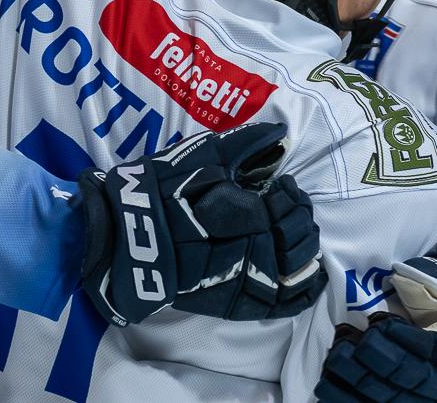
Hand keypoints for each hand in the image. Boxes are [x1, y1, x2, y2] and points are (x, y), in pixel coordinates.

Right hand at [77, 122, 323, 325]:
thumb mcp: (202, 155)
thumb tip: (280, 132)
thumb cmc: (163, 190)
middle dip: (300, 218)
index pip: (289, 203)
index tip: (283, 187)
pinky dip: (301, 292)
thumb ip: (246, 143)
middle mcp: (251, 246)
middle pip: (297, 235)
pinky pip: (278, 304)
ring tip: (299, 237)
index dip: (291, 194)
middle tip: (289, 208)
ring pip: (294, 269)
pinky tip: (311, 279)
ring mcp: (244, 279)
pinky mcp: (234, 302)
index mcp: (246, 210)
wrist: (125, 235)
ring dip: (305, 250)